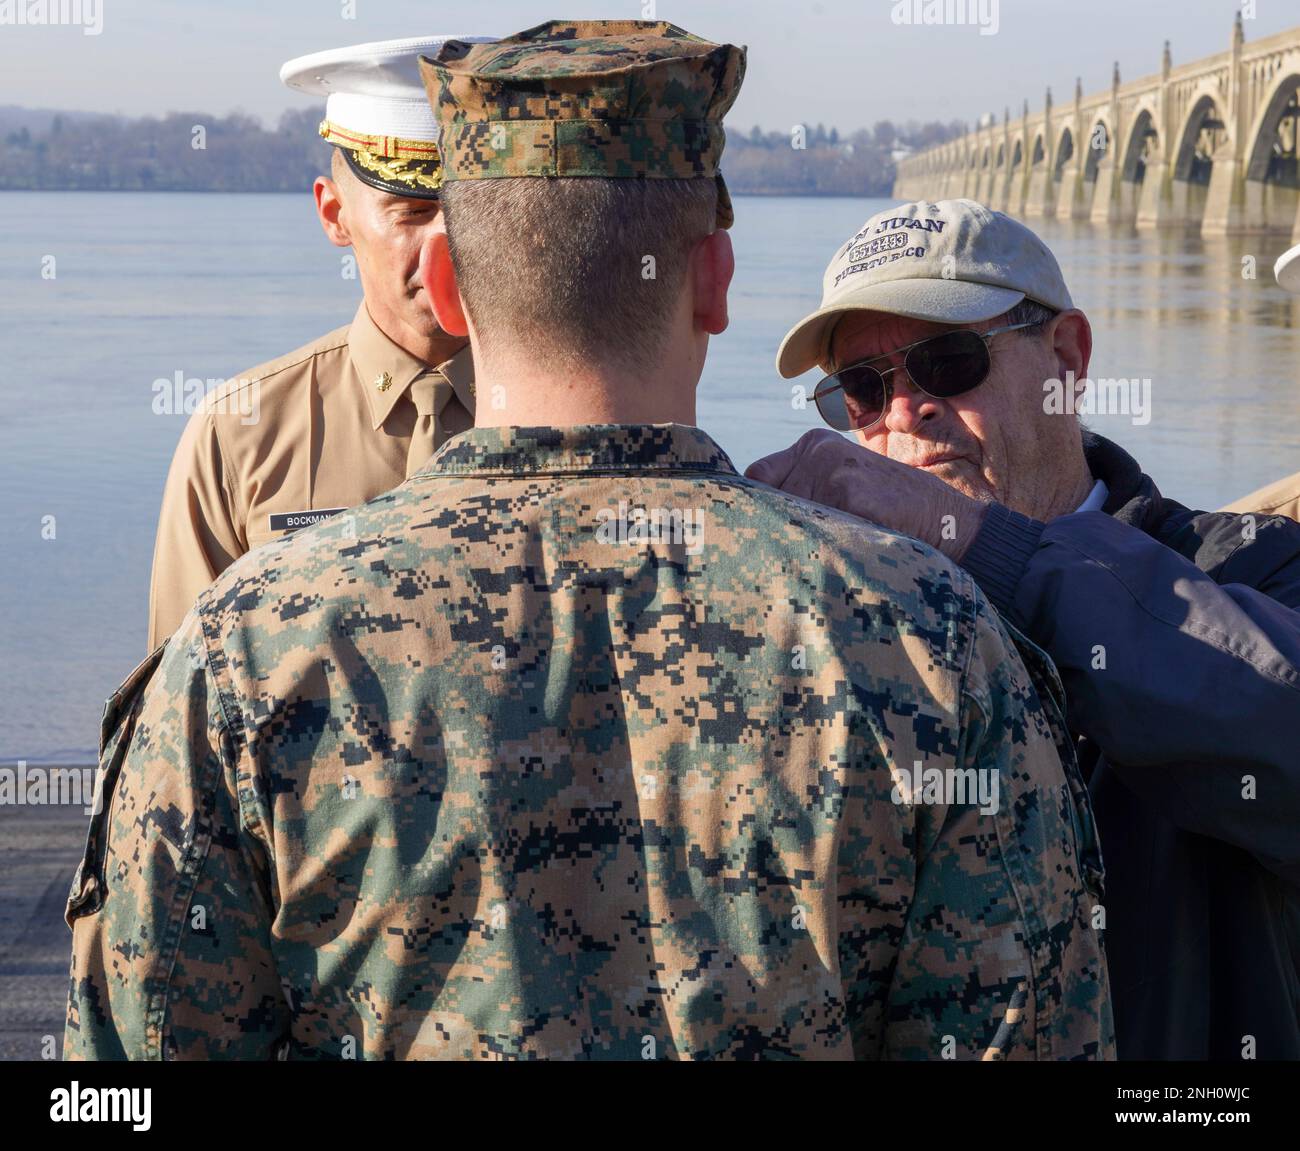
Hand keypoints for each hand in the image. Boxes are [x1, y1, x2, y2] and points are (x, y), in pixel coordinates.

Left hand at [745, 430, 989, 561]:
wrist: (951, 524)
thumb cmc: (889, 514)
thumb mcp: (844, 487)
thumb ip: (803, 491)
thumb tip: (748, 516)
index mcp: (814, 444)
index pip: (756, 477)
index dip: (756, 508)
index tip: (761, 532)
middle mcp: (819, 451)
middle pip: (764, 498)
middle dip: (771, 528)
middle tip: (786, 554)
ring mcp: (834, 470)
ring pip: (785, 517)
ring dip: (794, 543)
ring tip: (823, 556)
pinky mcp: (851, 495)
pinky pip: (812, 530)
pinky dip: (819, 550)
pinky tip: (840, 557)